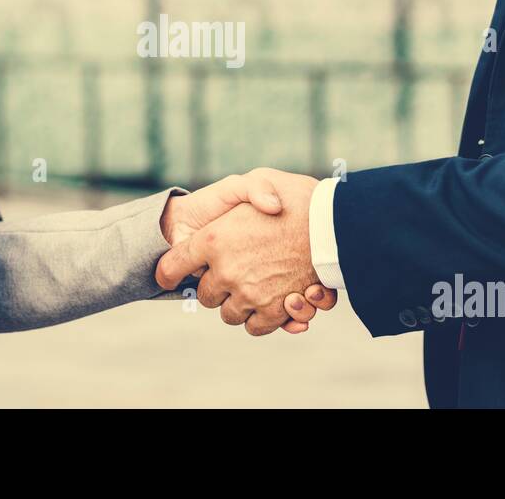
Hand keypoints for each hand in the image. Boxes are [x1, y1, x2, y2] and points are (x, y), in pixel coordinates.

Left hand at [157, 169, 333, 335]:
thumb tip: (237, 215)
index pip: (173, 266)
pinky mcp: (274, 310)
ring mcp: (250, 293)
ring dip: (238, 303)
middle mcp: (227, 271)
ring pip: (229, 314)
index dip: (169, 270)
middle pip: (205, 295)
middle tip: (232, 270)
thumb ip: (235, 197)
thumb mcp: (260, 179)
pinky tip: (272, 301)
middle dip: (215, 285)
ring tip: (254, 286)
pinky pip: (256, 326)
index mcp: (213, 239)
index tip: (169, 273)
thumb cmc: (298, 195)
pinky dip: (261, 318)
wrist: (335, 220)